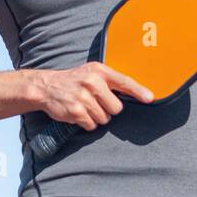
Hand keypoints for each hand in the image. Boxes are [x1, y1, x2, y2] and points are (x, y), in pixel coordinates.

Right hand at [35, 62, 153, 130]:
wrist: (47, 87)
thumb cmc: (75, 81)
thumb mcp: (92, 73)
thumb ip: (110, 81)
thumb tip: (134, 94)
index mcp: (100, 71)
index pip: (124, 81)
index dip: (138, 91)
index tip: (150, 98)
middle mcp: (93, 82)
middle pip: (116, 108)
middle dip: (108, 109)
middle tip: (96, 102)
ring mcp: (84, 97)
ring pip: (104, 118)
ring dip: (96, 117)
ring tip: (85, 106)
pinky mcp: (76, 111)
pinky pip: (92, 125)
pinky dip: (86, 123)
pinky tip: (78, 113)